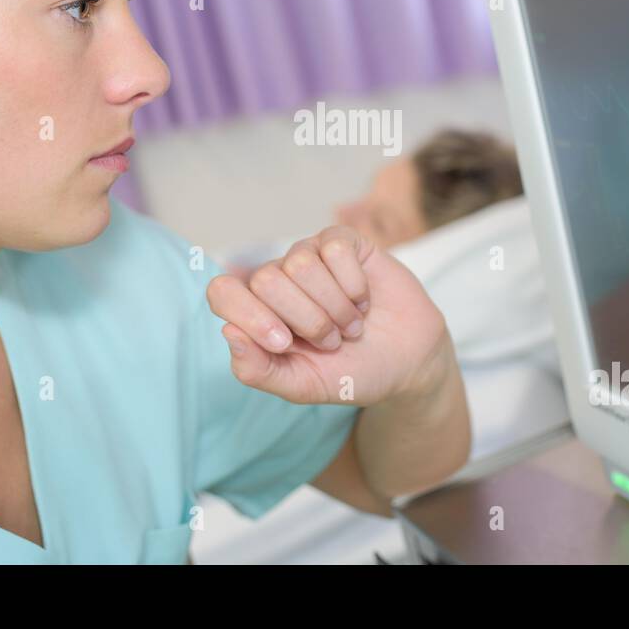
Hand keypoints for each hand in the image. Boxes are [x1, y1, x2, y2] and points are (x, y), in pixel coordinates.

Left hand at [205, 225, 450, 406]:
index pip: (222, 292)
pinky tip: (363, 301)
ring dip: (334, 306)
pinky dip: (355, 286)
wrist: (406, 363)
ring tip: (350, 325)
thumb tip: (228, 333)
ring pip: (300, 264)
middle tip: (331, 340)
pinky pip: (335, 250)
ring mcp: (309, 255)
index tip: (283, 343)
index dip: (248, 314)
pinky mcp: (343, 242)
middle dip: (307, 320)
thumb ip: (258, 370)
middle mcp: (278, 278)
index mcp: (257, 311)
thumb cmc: (349, 372)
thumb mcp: (301, 386)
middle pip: (266, 280)